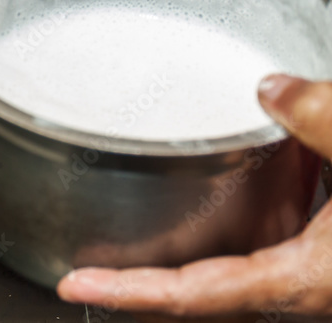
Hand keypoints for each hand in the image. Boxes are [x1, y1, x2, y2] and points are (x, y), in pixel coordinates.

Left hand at [56, 74, 331, 320]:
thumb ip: (317, 116)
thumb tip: (268, 88)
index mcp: (305, 280)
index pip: (193, 294)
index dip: (128, 290)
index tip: (75, 284)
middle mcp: (308, 288)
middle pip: (202, 287)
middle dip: (142, 275)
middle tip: (86, 265)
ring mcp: (321, 275)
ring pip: (238, 263)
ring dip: (192, 240)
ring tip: (135, 220)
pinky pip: (277, 241)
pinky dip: (252, 210)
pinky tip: (251, 169)